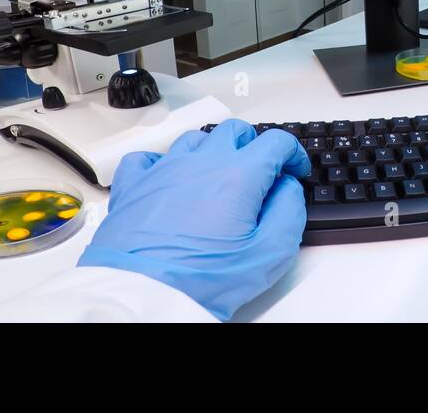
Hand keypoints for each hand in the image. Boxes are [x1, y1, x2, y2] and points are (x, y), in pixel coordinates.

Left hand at [78, 119, 309, 320]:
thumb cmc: (201, 280)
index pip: (275, 142)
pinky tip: (169, 182)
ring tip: (217, 179)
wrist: (143, 296)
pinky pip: (148, 158)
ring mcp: (163, 170)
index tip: (294, 169)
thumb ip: (288, 212)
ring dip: (213, 151)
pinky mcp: (134, 186)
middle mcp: (200, 163)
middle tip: (259, 172)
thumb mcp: (269, 254)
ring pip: (195, 139)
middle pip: (234, 131)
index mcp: (238, 176)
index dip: (293, 152)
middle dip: (254, 145)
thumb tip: (287, 188)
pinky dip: (164, 163)